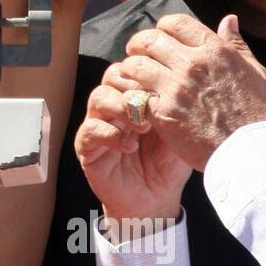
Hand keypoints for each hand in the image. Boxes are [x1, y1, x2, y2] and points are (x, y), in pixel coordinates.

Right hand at [74, 67, 191, 224]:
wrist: (156, 198)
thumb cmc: (168, 163)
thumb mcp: (179, 130)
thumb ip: (174, 105)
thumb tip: (177, 81)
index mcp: (135, 96)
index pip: (132, 67)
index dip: (145, 74)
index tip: (165, 91)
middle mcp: (114, 106)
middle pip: (112, 76)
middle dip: (134, 88)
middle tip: (153, 107)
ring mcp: (98, 124)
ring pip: (98, 97)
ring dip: (121, 107)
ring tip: (142, 127)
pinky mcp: (87, 146)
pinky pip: (91, 129)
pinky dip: (111, 134)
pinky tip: (130, 146)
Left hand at [109, 13, 265, 170]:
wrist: (249, 150)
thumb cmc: (255, 112)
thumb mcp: (254, 71)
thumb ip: (236, 43)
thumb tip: (229, 20)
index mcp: (214, 51)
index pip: (175, 23)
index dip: (163, 27)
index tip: (160, 37)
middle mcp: (192, 64)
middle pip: (149, 39)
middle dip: (139, 43)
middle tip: (136, 52)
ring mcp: (175, 88)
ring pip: (135, 65)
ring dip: (130, 69)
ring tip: (132, 76)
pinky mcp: (163, 112)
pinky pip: (135, 95)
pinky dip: (132, 96)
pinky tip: (136, 101)